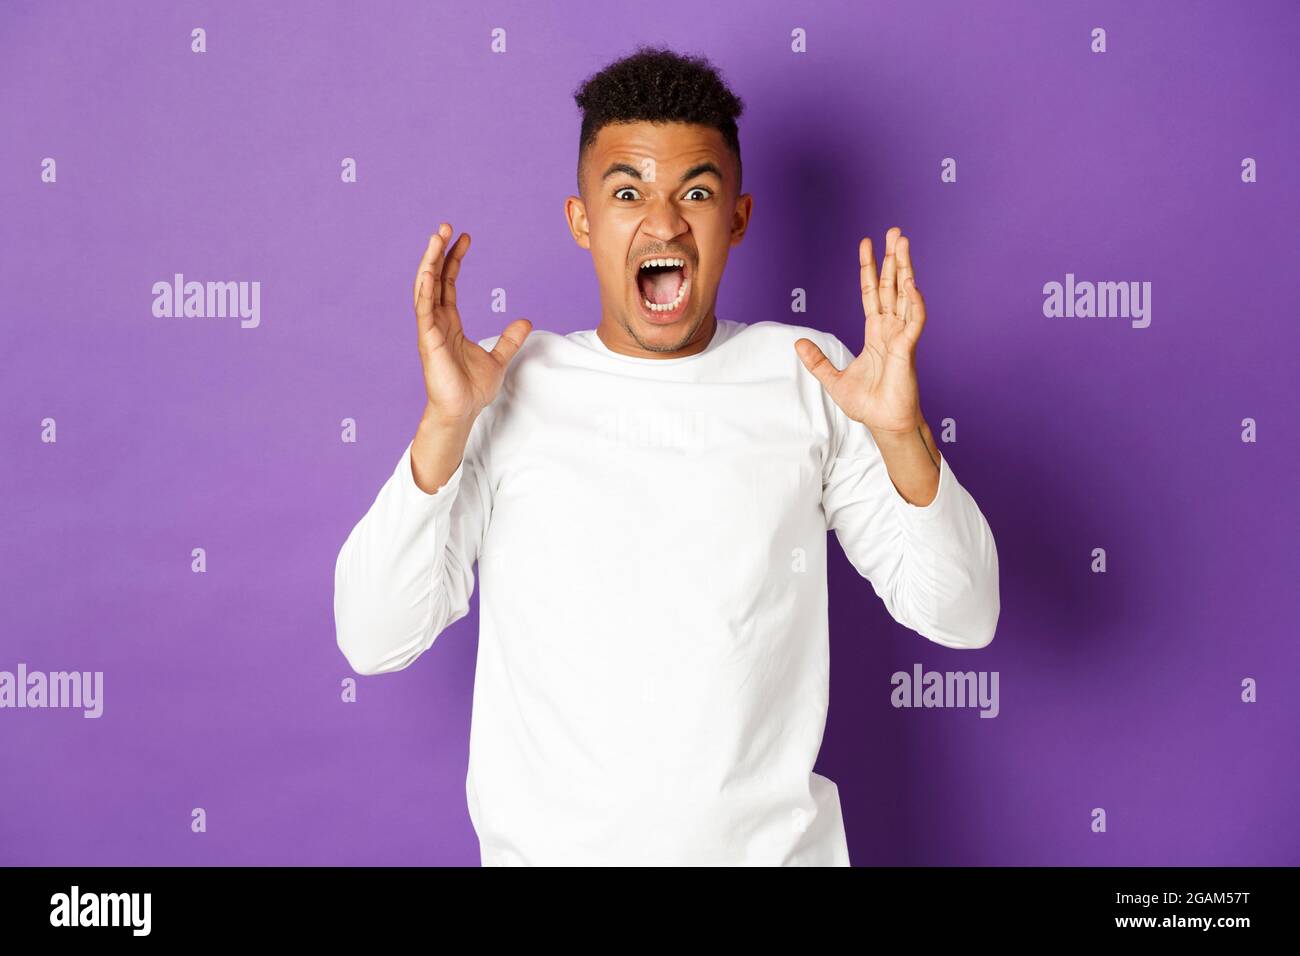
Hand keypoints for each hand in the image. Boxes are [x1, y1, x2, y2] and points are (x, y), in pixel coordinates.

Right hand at [414, 222, 531, 426]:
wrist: (462, 411)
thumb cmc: (472, 389)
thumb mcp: (499, 358)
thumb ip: (509, 339)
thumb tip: (524, 320)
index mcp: (449, 323)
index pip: (448, 284)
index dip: (454, 260)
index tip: (464, 238)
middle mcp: (436, 322)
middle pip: (434, 279)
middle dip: (438, 252)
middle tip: (445, 227)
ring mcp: (429, 330)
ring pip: (425, 288)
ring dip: (429, 262)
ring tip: (435, 238)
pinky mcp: (427, 340)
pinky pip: (423, 309)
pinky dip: (425, 288)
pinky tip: (429, 270)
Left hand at [795, 226, 926, 434]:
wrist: (884, 424)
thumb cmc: (868, 404)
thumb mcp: (833, 379)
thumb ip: (817, 360)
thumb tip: (798, 343)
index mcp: (875, 333)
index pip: (872, 293)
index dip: (869, 269)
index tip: (866, 244)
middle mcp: (890, 329)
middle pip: (891, 286)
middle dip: (893, 258)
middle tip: (894, 231)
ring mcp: (901, 337)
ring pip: (905, 295)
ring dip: (905, 269)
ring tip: (904, 243)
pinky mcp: (908, 350)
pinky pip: (913, 321)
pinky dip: (914, 302)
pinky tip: (912, 284)